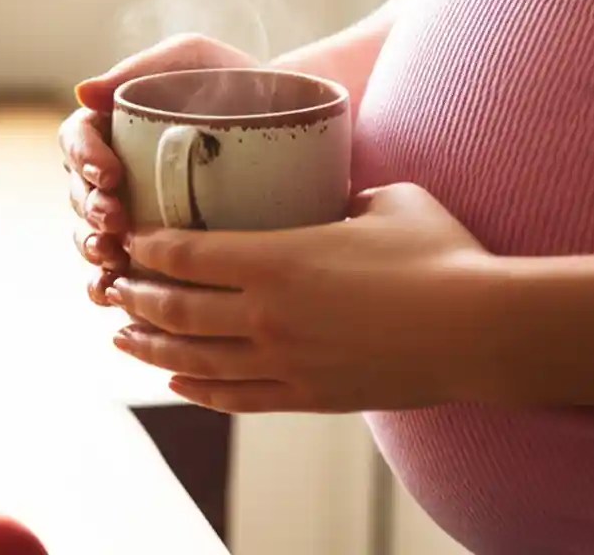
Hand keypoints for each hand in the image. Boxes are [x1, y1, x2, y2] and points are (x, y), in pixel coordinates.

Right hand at [59, 34, 257, 304]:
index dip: (83, 158)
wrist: (294, 125)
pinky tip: (119, 298)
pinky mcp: (155, 252)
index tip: (109, 174)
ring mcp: (132, 216)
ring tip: (113, 260)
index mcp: (112, 128)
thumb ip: (143, 67)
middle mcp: (113, 175)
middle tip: (115, 223)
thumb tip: (84, 92)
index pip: (77, 140)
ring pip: (92, 238)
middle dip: (89, 212)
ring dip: (94, 252)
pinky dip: (112, 288)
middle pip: (78, 196)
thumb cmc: (238, 83)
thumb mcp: (194, 59)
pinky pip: (122, 278)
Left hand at [106, 183, 498, 412]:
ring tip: (121, 336)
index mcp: (278, 258)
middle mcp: (268, 314)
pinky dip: (197, 389)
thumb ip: (345, 195)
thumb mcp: (386, 201)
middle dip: (133, 296)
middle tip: (111, 287)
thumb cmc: (441, 254)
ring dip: (149, 346)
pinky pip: (236, 397)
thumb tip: (335, 195)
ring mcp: (286, 361)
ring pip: (194, 359)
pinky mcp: (310, 396)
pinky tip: (176, 381)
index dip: (147, 246)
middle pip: (175, 308)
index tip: (129, 237)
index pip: (185, 252)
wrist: (483, 329)